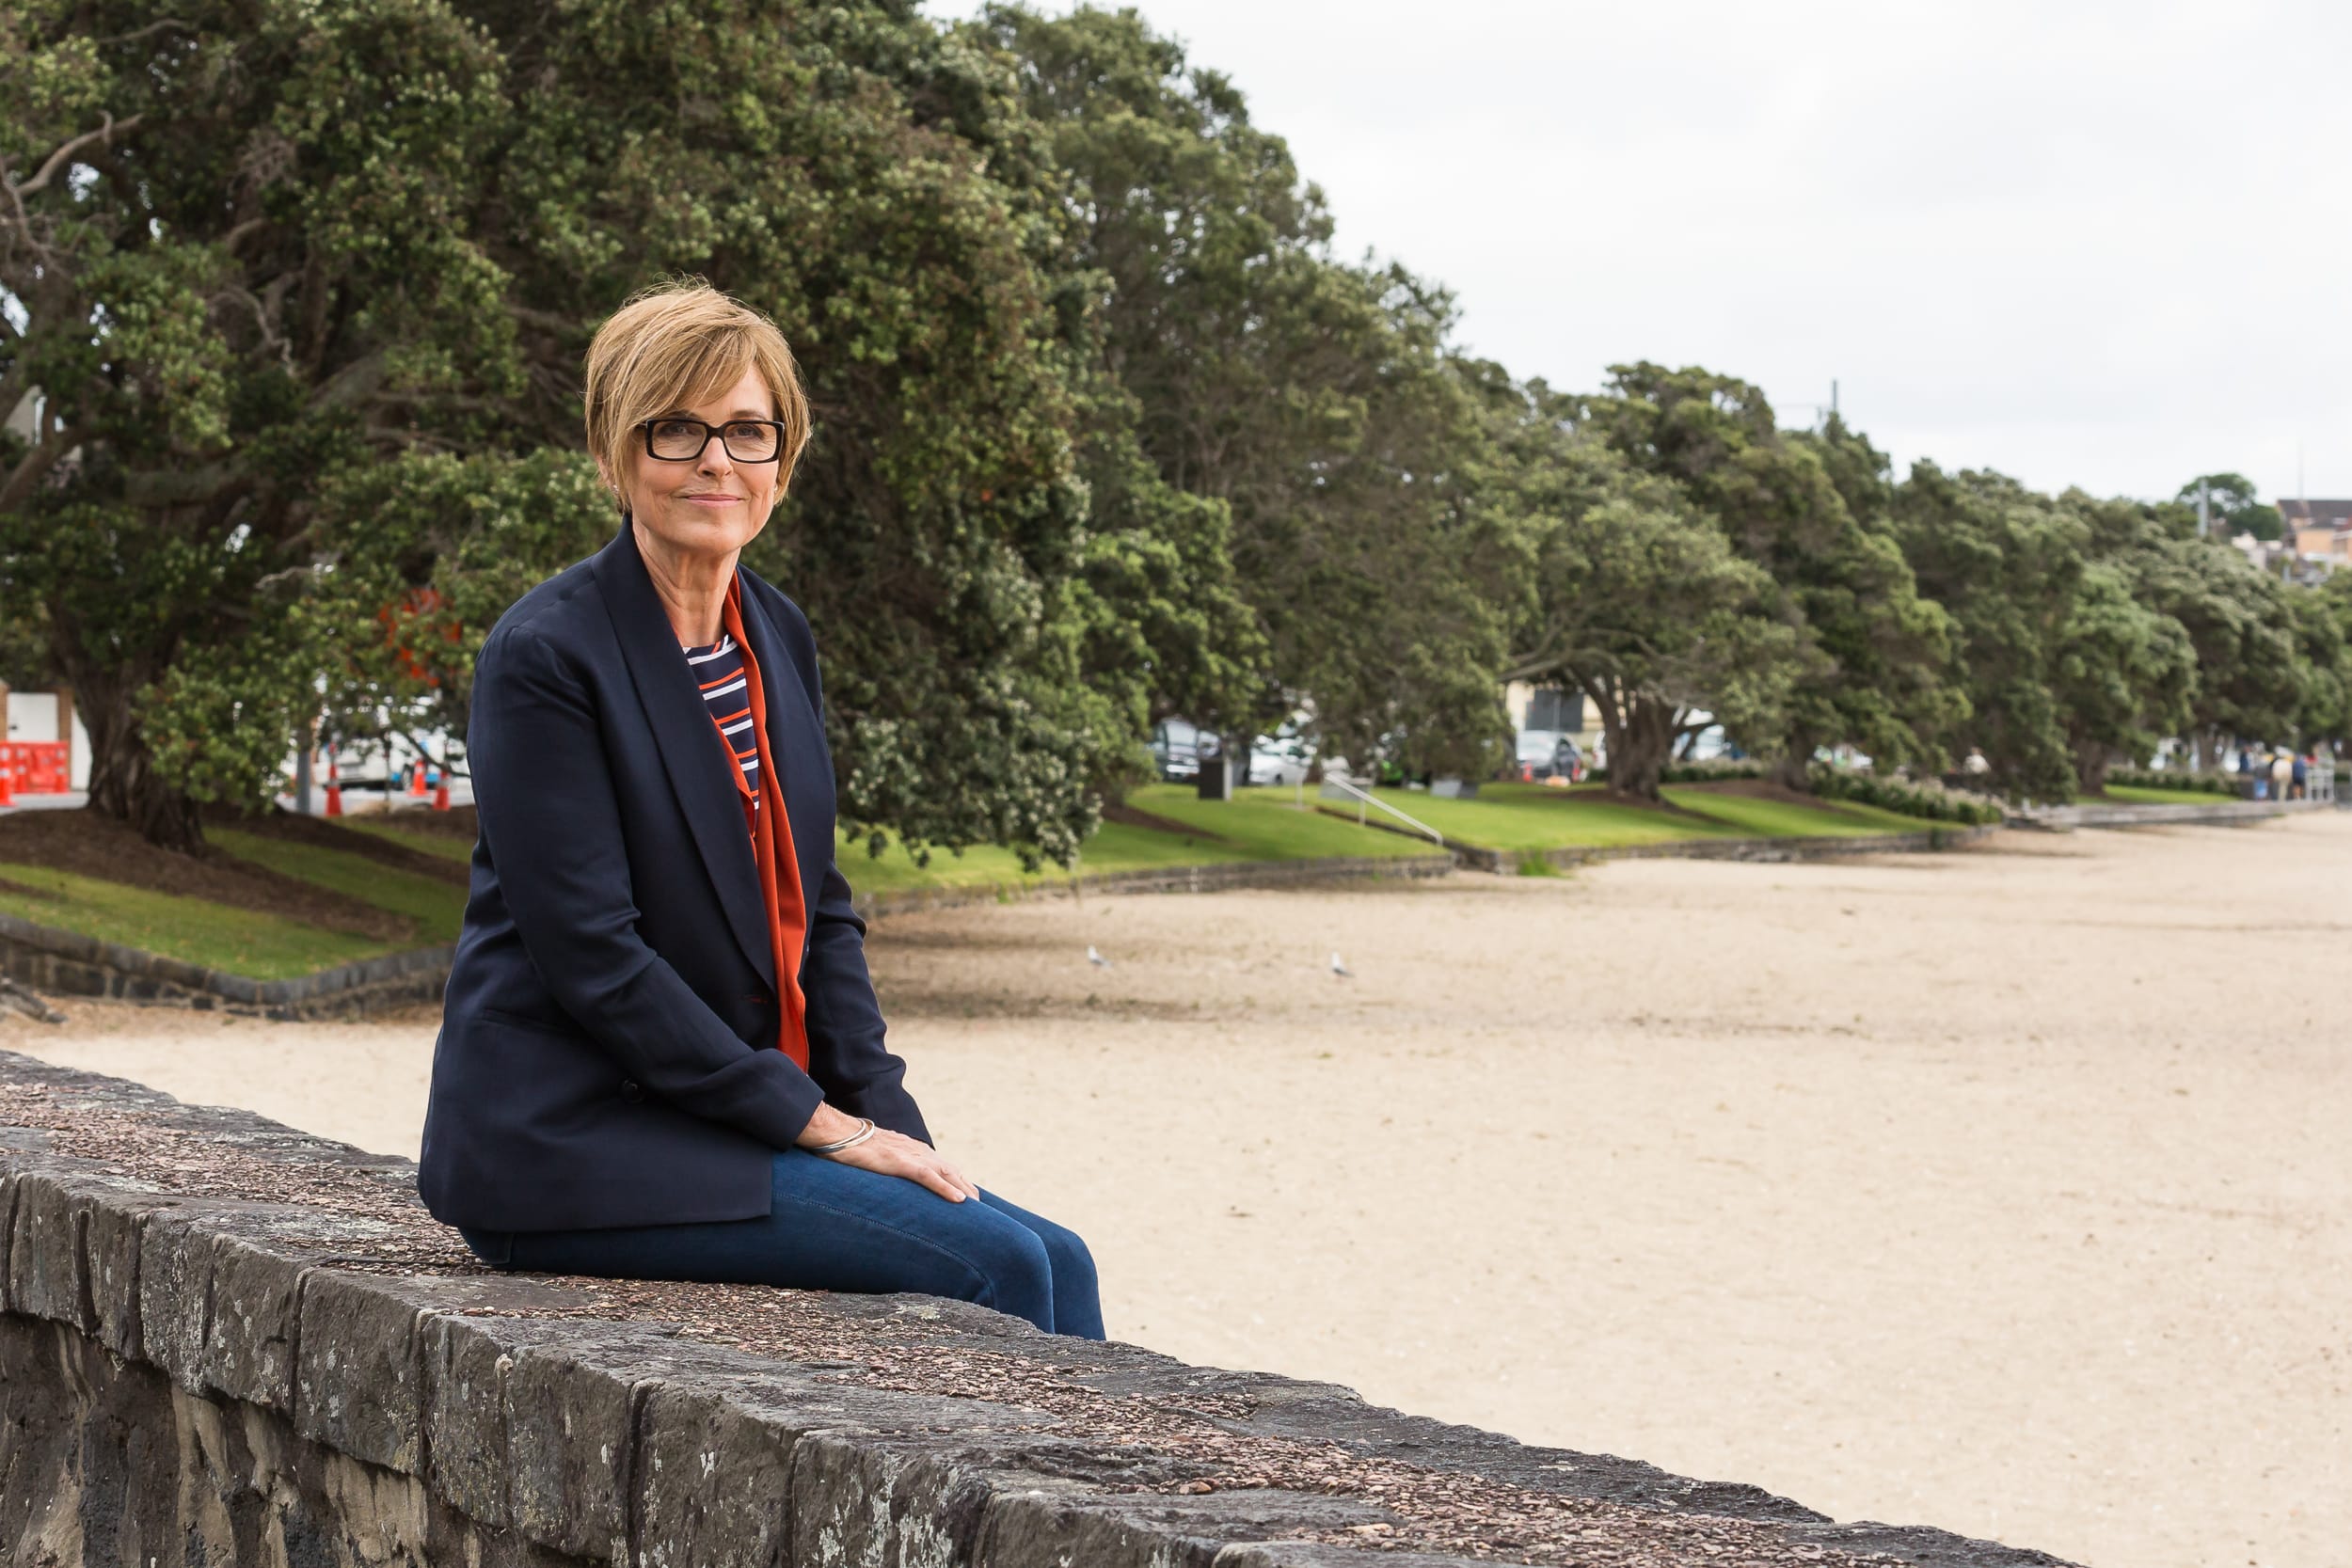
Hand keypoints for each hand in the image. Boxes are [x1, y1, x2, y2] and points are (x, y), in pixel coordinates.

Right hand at [821, 1125, 980, 1202]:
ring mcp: (909, 1155)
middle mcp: (915, 1150)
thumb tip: (892, 1175)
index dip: (955, 1179)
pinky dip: (945, 1188)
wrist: (836, 1133)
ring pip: (945, 1173)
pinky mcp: (899, 1162)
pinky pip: (928, 1177)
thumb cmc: (850, 1145)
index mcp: (910, 1149)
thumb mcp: (876, 1155)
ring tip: (977, 1207)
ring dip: (963, 1189)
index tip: (966, 1194)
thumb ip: (889, 1163)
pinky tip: (959, 1200)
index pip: (940, 1165)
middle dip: (966, 1186)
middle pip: (949, 1169)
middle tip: (979, 1206)